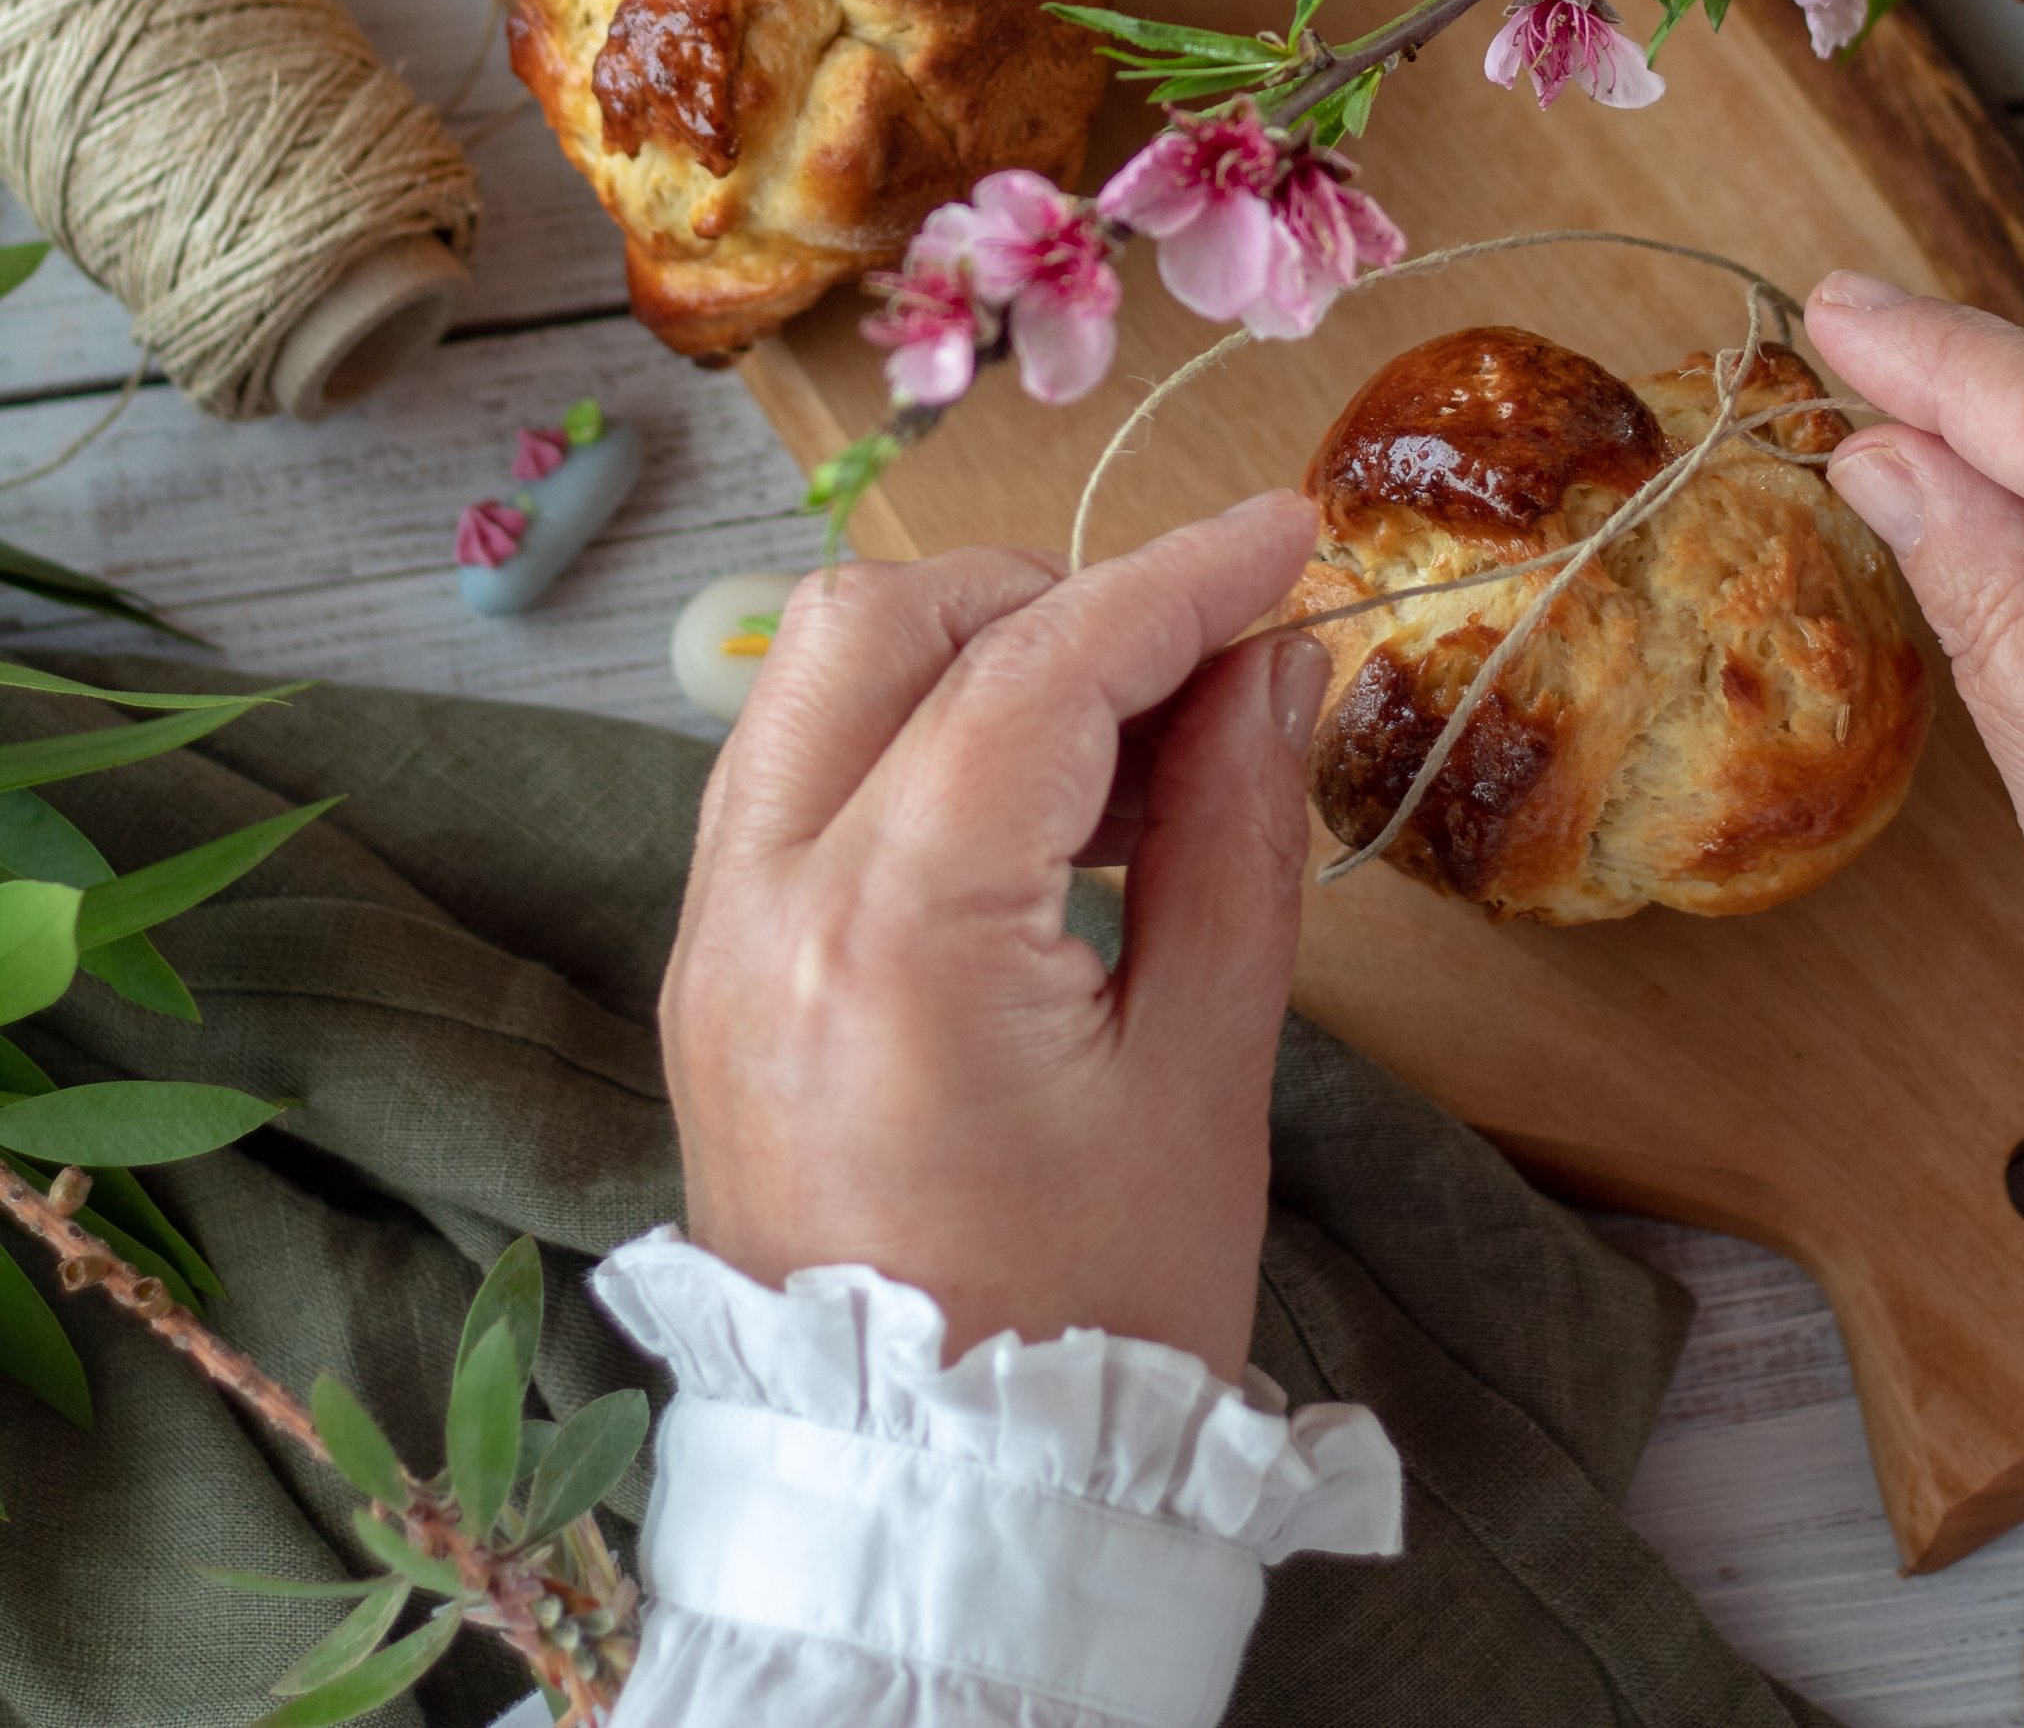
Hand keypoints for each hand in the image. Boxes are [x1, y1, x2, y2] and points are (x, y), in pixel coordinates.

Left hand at [658, 495, 1327, 1377]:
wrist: (943, 1514)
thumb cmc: (1093, 1323)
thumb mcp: (1206, 1077)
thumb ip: (1236, 836)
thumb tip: (1271, 661)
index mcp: (886, 940)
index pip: (1033, 671)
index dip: (1175, 583)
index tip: (1285, 539)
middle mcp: (758, 909)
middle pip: (878, 621)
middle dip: (1047, 599)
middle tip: (1195, 672)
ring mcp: (709, 939)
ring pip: (814, 677)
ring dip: (973, 657)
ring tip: (1130, 759)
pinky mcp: (708, 973)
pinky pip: (795, 773)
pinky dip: (911, 738)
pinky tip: (1038, 819)